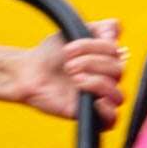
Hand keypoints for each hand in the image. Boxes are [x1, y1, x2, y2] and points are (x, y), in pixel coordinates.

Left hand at [10, 19, 124, 125]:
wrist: (27, 73)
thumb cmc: (50, 54)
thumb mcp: (74, 31)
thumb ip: (98, 27)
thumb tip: (115, 31)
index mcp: (106, 59)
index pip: (117, 52)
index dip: (95, 47)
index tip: (68, 49)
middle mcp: (106, 78)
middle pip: (118, 71)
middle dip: (92, 63)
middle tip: (68, 65)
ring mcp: (98, 97)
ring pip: (118, 95)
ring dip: (97, 83)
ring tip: (74, 78)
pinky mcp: (88, 115)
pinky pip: (111, 119)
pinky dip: (108, 111)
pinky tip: (96, 101)